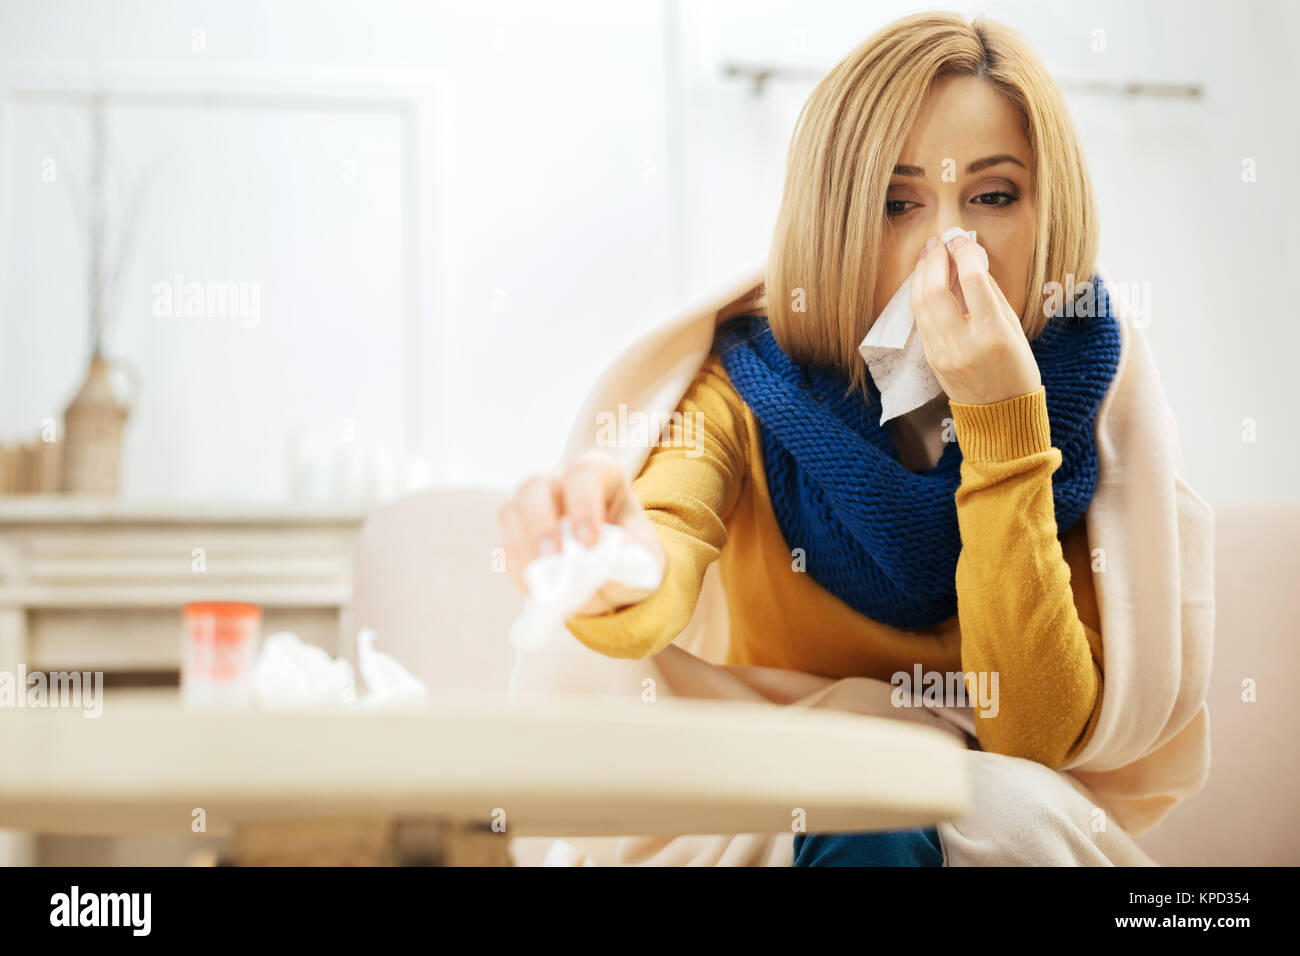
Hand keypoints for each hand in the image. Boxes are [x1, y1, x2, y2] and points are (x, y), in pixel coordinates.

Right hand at [497, 449, 664, 615]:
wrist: (618, 575)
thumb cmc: (633, 552)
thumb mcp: (644, 556)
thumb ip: (627, 559)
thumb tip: (599, 568)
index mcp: (599, 473)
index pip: (584, 473)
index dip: (583, 505)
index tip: (590, 542)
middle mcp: (560, 481)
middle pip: (535, 487)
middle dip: (541, 524)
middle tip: (554, 558)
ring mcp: (534, 506)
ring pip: (512, 512)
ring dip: (525, 549)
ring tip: (544, 580)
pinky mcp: (519, 535)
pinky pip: (507, 547)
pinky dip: (519, 570)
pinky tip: (537, 589)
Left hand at [909, 234, 1041, 405]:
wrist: (1000, 415)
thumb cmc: (1016, 369)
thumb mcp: (1013, 329)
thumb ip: (990, 294)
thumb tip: (971, 261)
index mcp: (993, 334)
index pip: (973, 281)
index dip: (964, 253)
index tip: (961, 239)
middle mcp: (964, 343)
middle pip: (936, 290)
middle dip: (935, 260)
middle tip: (939, 242)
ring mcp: (942, 353)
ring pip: (921, 304)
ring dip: (922, 274)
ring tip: (929, 255)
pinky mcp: (930, 359)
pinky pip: (920, 320)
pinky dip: (921, 295)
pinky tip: (926, 281)